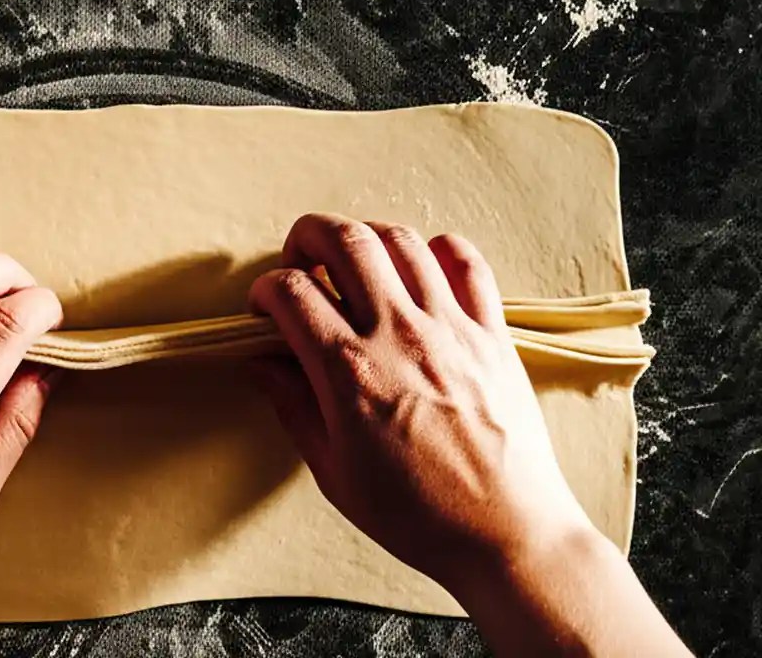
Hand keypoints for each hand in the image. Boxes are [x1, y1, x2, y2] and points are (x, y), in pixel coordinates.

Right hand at [249, 214, 689, 655]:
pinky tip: (421, 268)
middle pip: (344, 240)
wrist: (506, 533)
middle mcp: (398, 335)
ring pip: (400, 240)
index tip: (264, 308)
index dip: (264, 290)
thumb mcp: (333, 472)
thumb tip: (262, 363)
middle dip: (308, 236)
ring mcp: (451, 329)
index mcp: (348, 372)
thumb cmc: (416, 515)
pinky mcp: (492, 334)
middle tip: (300, 261)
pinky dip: (439, 250)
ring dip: (365, 237)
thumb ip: (293, 407)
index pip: (291, 291)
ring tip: (354, 262)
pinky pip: (467, 263)